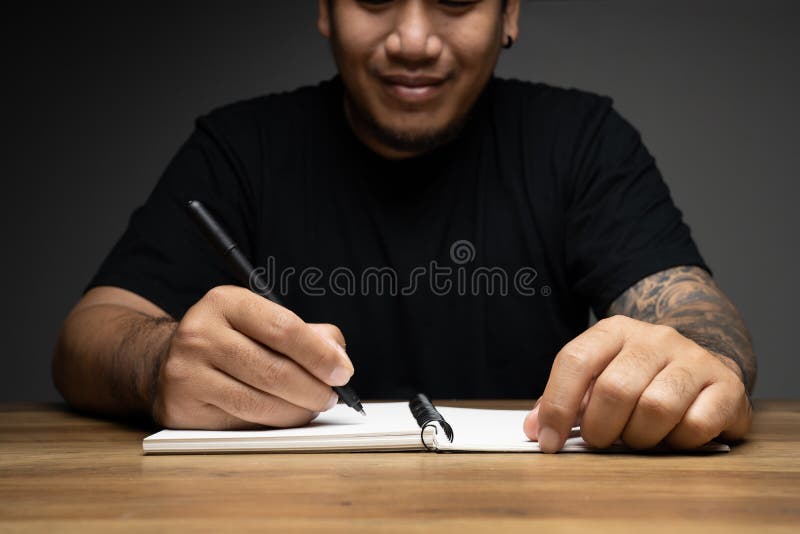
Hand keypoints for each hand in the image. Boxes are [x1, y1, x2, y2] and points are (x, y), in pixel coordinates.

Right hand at [152, 285, 352, 428]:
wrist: (169, 358)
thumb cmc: (230, 339)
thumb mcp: (262, 320)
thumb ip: (306, 333)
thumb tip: (337, 355)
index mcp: (225, 302)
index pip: (283, 328)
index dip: (319, 355)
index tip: (343, 371)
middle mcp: (200, 334)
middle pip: (274, 370)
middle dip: (313, 389)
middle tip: (331, 396)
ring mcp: (186, 372)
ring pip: (259, 402)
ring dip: (297, 411)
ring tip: (312, 407)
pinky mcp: (182, 407)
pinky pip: (241, 422)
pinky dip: (272, 423)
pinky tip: (284, 416)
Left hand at [523, 315, 751, 451]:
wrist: (704, 363)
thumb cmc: (640, 378)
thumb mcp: (598, 377)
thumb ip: (565, 400)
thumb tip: (536, 429)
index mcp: (614, 330)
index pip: (575, 361)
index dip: (556, 405)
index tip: (549, 442)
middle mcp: (654, 338)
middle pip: (615, 388)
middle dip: (600, 428)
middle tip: (601, 441)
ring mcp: (694, 358)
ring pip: (656, 407)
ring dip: (640, 437)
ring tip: (638, 438)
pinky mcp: (727, 385)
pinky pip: (696, 425)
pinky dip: (679, 442)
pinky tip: (674, 437)